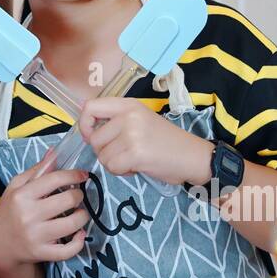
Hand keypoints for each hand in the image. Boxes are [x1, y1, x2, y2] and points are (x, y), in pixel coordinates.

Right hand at [0, 148, 89, 268]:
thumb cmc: (10, 211)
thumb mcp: (17, 187)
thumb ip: (37, 170)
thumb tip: (55, 151)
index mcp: (22, 195)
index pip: (54, 179)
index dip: (73, 175)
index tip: (83, 176)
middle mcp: (28, 214)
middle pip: (67, 200)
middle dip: (79, 196)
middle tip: (77, 196)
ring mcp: (35, 235)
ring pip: (72, 224)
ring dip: (82, 216)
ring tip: (79, 213)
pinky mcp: (41, 253)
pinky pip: (68, 250)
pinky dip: (79, 242)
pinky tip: (79, 234)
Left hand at [77, 97, 213, 186]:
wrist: (192, 156)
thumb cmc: (165, 141)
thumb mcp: (140, 120)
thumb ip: (116, 120)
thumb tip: (86, 129)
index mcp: (128, 105)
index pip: (90, 106)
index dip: (84, 124)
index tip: (90, 135)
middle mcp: (128, 116)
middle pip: (94, 138)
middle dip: (105, 151)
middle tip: (124, 153)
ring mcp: (132, 134)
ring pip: (102, 155)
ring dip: (114, 163)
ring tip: (133, 159)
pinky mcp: (135, 153)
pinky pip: (112, 167)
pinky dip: (122, 172)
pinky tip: (136, 167)